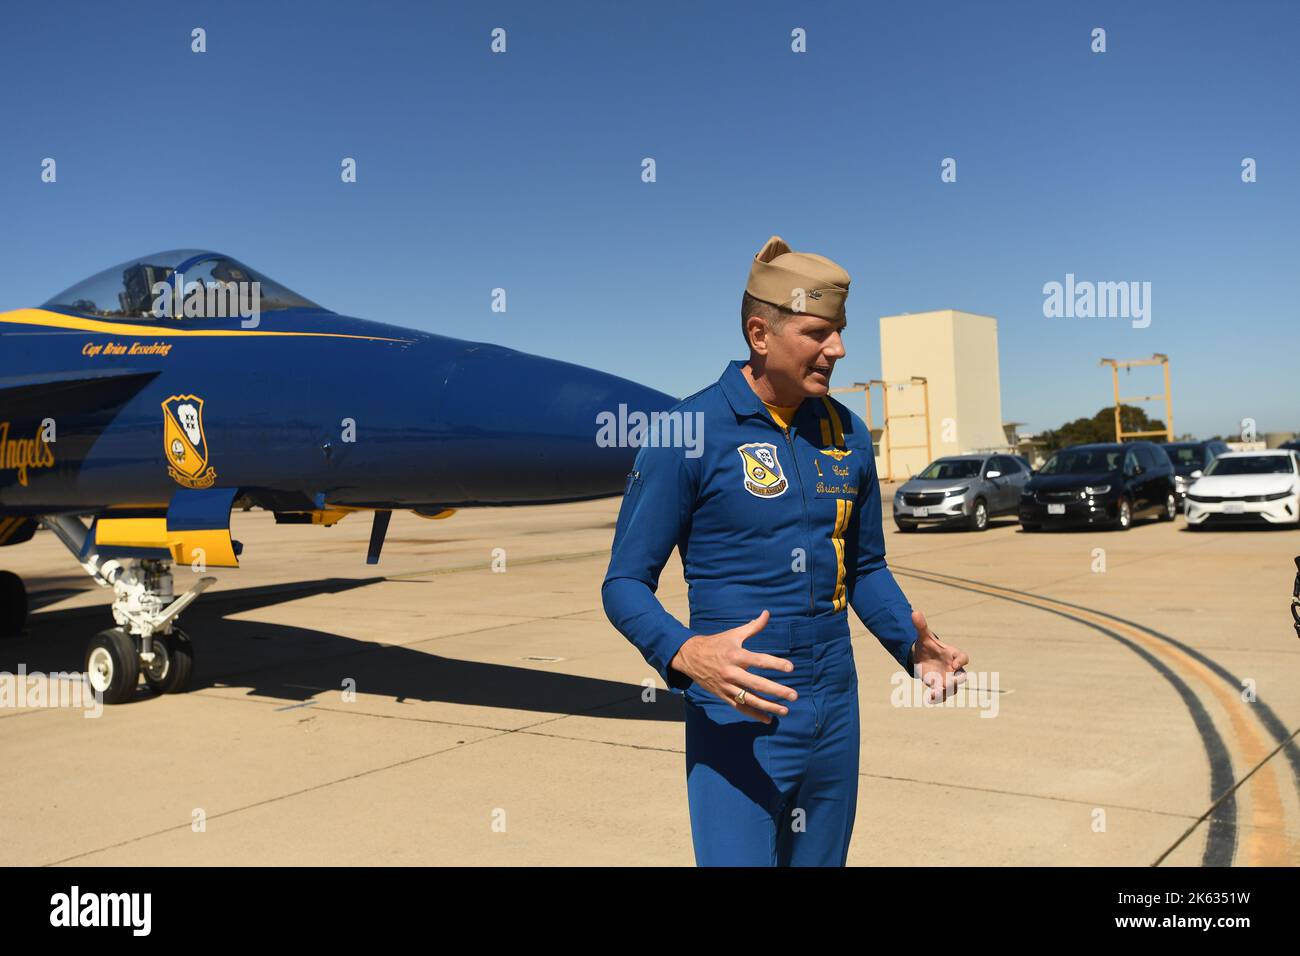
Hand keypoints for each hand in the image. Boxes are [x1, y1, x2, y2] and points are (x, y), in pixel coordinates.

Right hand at [670, 609, 796, 722]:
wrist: (690, 657)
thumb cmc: (716, 644)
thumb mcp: (733, 634)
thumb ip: (753, 627)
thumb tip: (767, 613)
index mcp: (736, 655)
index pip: (759, 660)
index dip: (776, 664)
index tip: (791, 668)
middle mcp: (731, 672)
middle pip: (757, 684)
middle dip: (777, 691)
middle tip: (793, 695)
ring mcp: (726, 686)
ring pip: (750, 699)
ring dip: (768, 706)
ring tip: (785, 710)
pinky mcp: (722, 695)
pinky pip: (739, 707)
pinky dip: (754, 714)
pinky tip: (768, 719)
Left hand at [910, 609, 968, 702]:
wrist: (922, 657)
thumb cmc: (927, 646)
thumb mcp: (923, 636)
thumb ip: (921, 626)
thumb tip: (914, 612)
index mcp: (953, 654)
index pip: (963, 657)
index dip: (961, 661)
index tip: (954, 664)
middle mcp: (953, 668)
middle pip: (962, 676)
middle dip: (957, 681)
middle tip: (949, 683)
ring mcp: (948, 678)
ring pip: (953, 688)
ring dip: (946, 692)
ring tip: (935, 693)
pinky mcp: (939, 686)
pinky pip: (943, 694)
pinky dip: (937, 697)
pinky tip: (929, 698)